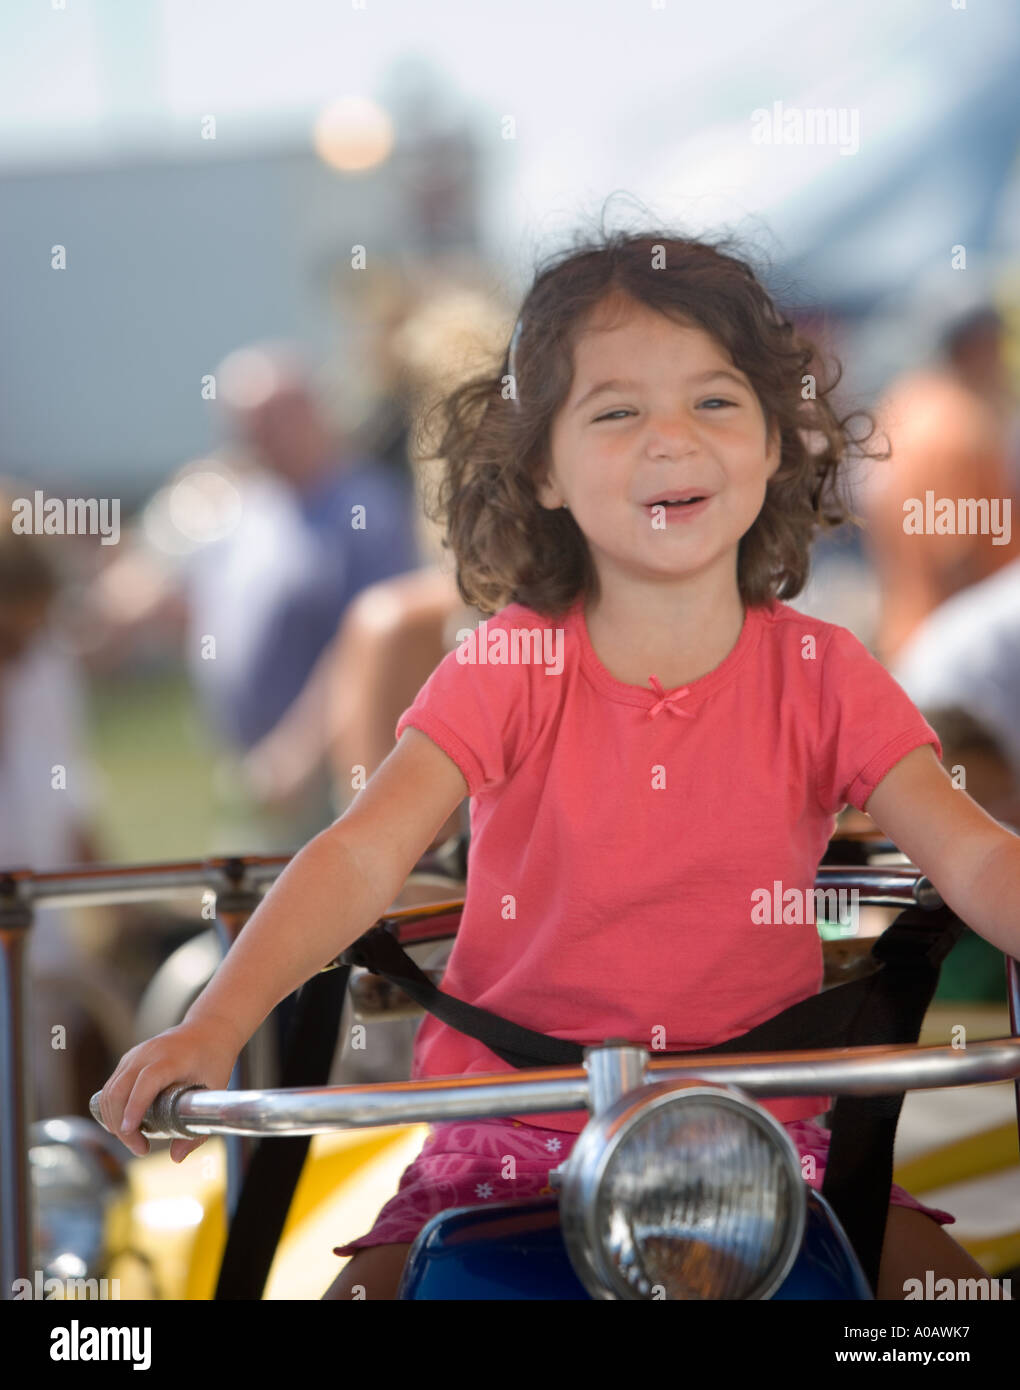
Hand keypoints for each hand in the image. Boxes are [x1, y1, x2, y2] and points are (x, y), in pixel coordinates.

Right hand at [97, 1017, 240, 1163]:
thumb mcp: (216, 1090)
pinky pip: (111, 1086)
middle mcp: (147, 1053)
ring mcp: (134, 1055)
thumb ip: (199, 1126)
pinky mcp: (128, 1060)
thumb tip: (176, 1158)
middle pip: (119, 1090)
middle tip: (140, 1148)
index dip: (136, 1107)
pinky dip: (113, 1109)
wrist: (209, 1027)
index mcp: (171, 1057)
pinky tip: (127, 1125)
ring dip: (114, 1120)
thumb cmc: (214, 1059)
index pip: (146, 1082)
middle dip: (121, 1125)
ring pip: (110, 1091)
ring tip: (136, 1140)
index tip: (131, 1131)